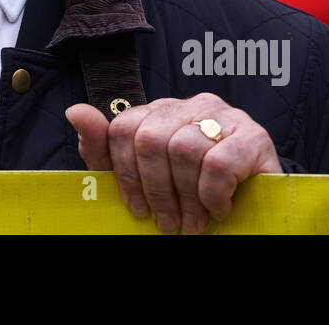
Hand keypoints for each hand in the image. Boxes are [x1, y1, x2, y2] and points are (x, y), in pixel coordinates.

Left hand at [66, 93, 281, 233]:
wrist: (253, 210)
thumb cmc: (190, 196)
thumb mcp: (140, 180)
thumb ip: (105, 150)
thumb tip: (75, 110)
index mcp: (160, 113)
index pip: (123, 128)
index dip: (125, 174)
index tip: (138, 209)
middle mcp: (190, 105)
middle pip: (150, 138)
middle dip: (156, 190)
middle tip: (169, 223)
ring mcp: (224, 114)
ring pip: (184, 149)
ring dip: (187, 198)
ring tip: (194, 223)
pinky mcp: (254, 135)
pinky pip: (219, 162)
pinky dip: (214, 195)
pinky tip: (219, 210)